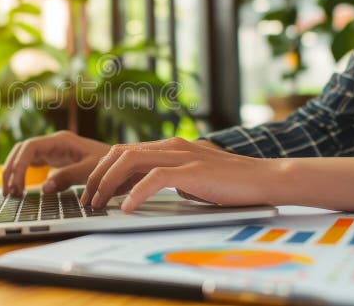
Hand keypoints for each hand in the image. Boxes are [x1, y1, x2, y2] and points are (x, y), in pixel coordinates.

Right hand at [2, 130, 110, 196]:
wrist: (123, 162)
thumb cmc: (110, 165)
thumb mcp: (90, 172)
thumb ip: (67, 177)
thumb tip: (43, 188)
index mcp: (61, 140)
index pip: (30, 147)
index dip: (19, 166)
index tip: (17, 187)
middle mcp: (54, 142)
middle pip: (22, 150)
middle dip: (11, 169)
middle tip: (7, 193)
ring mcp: (53, 150)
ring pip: (24, 156)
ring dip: (14, 171)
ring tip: (11, 193)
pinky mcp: (54, 159)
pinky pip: (32, 163)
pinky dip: (23, 174)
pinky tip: (20, 189)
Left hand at [81, 137, 353, 212]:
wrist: (266, 178)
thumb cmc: (231, 182)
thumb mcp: (193, 177)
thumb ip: (170, 177)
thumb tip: (144, 190)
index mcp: (169, 146)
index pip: (124, 152)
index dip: (102, 170)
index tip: (91, 190)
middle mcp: (171, 145)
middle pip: (119, 152)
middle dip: (97, 175)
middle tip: (87, 199)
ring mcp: (181, 155)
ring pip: (130, 159)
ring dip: (109, 182)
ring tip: (98, 203)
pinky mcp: (193, 170)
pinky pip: (155, 177)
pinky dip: (136, 192)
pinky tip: (127, 208)